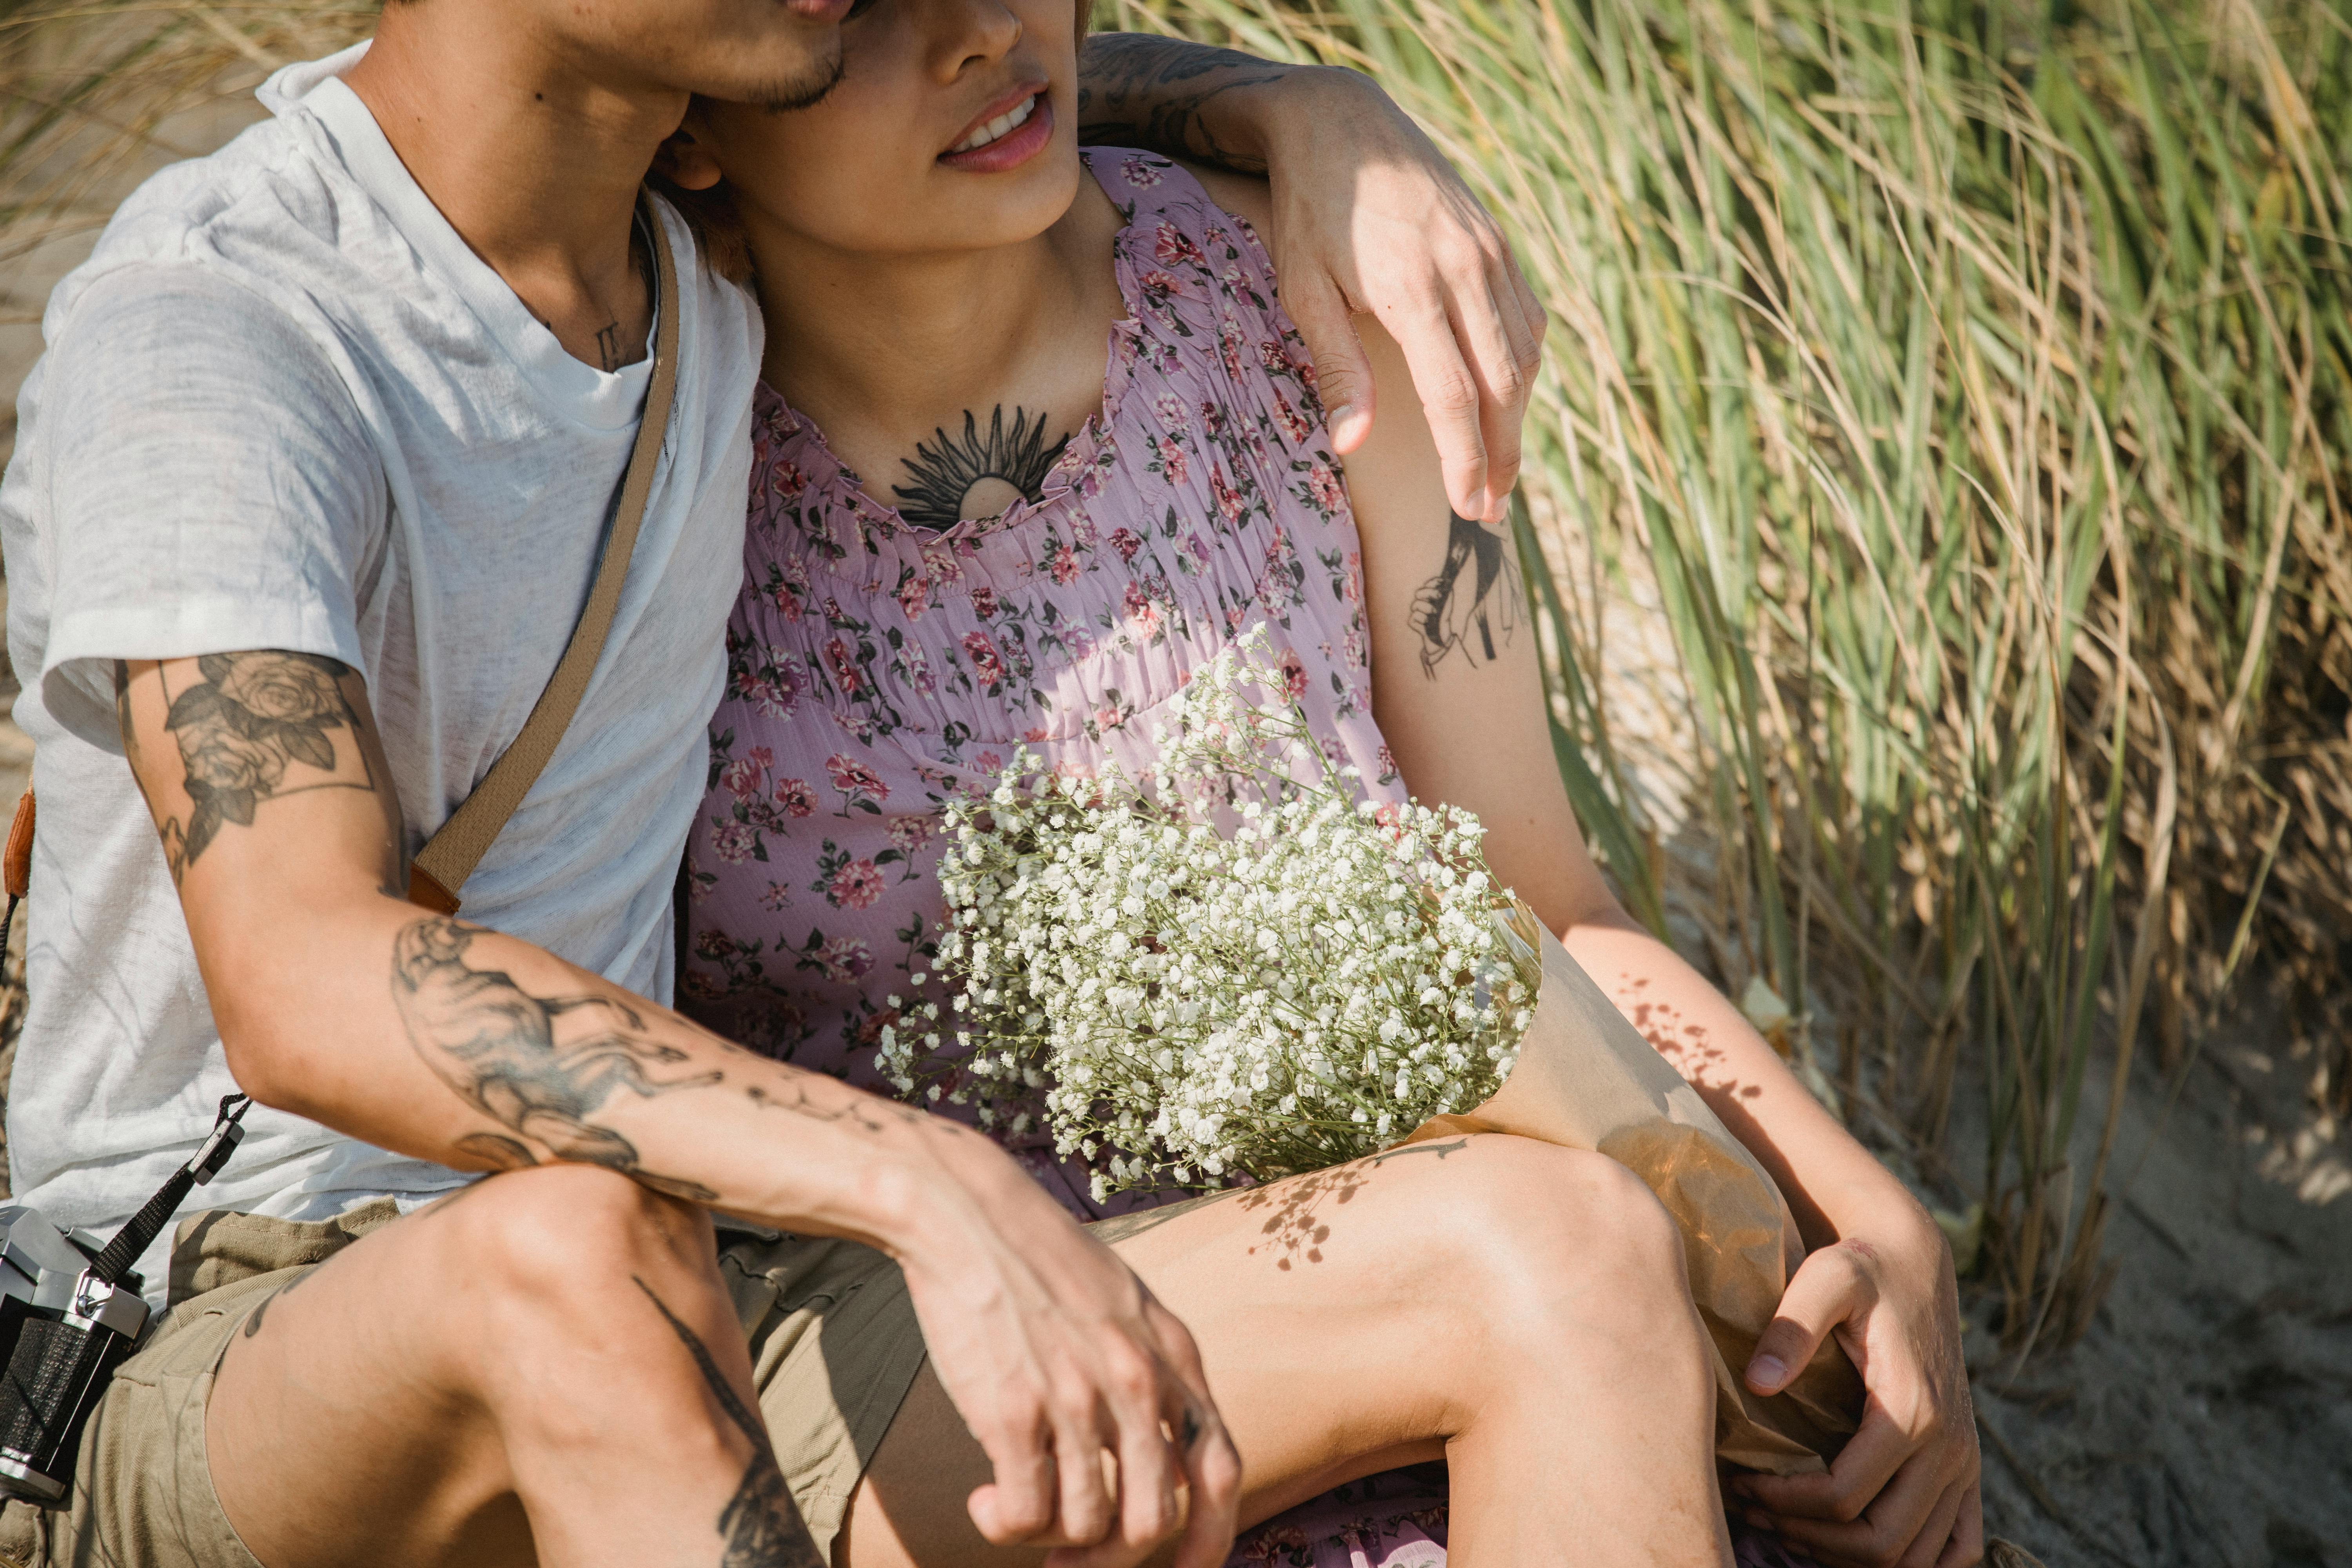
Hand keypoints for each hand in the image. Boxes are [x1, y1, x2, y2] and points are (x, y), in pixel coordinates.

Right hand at [890, 1128, 1241, 1567]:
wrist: (966, 1212)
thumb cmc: (1039, 1260)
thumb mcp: (1127, 1305)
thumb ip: (1156, 1374)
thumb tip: (1167, 1461)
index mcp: (1172, 1356)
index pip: (1221, 1474)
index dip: (1211, 1542)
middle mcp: (1137, 1382)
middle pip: (1156, 1521)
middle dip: (1114, 1559)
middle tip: (1071, 1558)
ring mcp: (1078, 1398)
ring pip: (1088, 1527)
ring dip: (1050, 1541)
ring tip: (1014, 1508)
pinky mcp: (1014, 1411)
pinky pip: (1026, 1515)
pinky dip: (1005, 1525)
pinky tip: (984, 1500)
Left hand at [1256, 68, 1545, 522]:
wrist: (1344, 123)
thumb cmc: (1310, 211)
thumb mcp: (1304, 289)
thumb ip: (1336, 369)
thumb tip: (1352, 448)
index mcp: (1412, 288)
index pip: (1454, 396)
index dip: (1465, 460)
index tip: (1468, 509)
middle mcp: (1465, 270)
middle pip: (1504, 384)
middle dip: (1502, 455)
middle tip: (1491, 510)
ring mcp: (1491, 252)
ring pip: (1525, 354)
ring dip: (1518, 418)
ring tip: (1501, 471)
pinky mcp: (1499, 241)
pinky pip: (1527, 317)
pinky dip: (1523, 367)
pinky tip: (1508, 401)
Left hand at [1733, 1226, 1984, 1567]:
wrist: (1913, 1260)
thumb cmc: (1864, 1268)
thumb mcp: (1825, 1278)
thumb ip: (1792, 1327)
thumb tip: (1758, 1382)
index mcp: (1913, 1410)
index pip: (1844, 1495)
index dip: (1786, 1502)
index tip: (1744, 1483)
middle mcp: (1948, 1447)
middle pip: (1880, 1540)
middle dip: (1810, 1536)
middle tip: (1755, 1509)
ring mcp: (1963, 1463)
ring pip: (1914, 1554)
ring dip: (1849, 1556)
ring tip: (1790, 1525)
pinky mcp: (1967, 1466)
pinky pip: (1958, 1547)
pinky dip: (1914, 1562)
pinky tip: (1856, 1545)